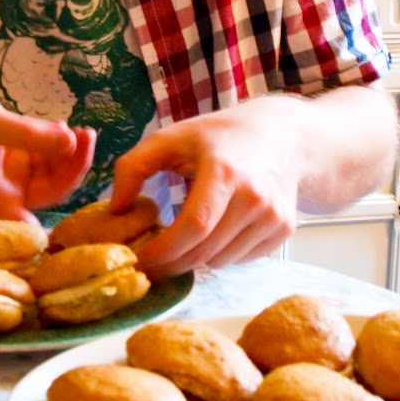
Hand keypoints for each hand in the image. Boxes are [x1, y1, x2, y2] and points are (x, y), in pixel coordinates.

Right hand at [0, 86, 94, 221]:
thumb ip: (30, 136)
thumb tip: (72, 143)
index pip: (36, 226)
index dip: (65, 224)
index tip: (89, 206)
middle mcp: (9, 193)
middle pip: (55, 190)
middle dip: (74, 165)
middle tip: (86, 134)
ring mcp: (16, 176)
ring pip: (56, 172)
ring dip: (71, 151)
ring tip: (81, 128)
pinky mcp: (20, 159)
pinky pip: (48, 156)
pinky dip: (58, 142)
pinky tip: (61, 124)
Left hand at [109, 97, 306, 276]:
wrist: (281, 136)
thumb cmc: (218, 137)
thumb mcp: (170, 138)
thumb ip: (133, 167)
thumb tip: (115, 210)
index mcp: (224, 172)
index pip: (193, 226)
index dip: (163, 250)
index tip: (139, 257)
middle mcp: (254, 197)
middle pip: (205, 251)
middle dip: (171, 264)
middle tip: (149, 264)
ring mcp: (273, 216)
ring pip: (221, 262)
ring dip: (194, 259)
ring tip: (181, 241)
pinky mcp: (284, 231)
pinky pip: (240, 260)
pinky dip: (219, 255)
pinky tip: (213, 233)